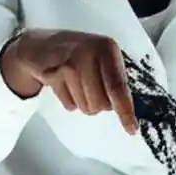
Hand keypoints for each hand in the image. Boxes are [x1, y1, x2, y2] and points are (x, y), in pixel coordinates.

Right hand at [1, 29, 138, 133]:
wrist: (44, 46)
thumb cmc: (81, 53)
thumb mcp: (104, 56)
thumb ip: (117, 77)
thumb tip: (127, 108)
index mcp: (107, 47)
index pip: (118, 86)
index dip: (125, 110)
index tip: (131, 128)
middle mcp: (88, 54)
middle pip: (101, 103)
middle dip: (100, 104)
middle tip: (94, 89)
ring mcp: (68, 65)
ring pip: (86, 107)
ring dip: (86, 103)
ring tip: (79, 85)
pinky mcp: (52, 76)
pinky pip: (70, 106)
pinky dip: (71, 101)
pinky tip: (67, 85)